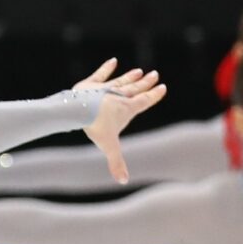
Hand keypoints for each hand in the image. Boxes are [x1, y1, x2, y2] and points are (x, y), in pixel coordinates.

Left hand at [75, 59, 164, 183]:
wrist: (80, 109)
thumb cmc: (97, 127)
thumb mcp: (109, 146)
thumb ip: (117, 163)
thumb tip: (124, 182)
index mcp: (127, 109)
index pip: (144, 101)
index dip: (153, 95)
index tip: (162, 87)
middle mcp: (119, 96)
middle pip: (135, 89)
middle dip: (145, 83)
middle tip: (154, 74)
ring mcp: (105, 88)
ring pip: (121, 81)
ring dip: (130, 77)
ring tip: (139, 71)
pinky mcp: (91, 83)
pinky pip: (101, 74)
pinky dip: (107, 68)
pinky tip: (113, 61)